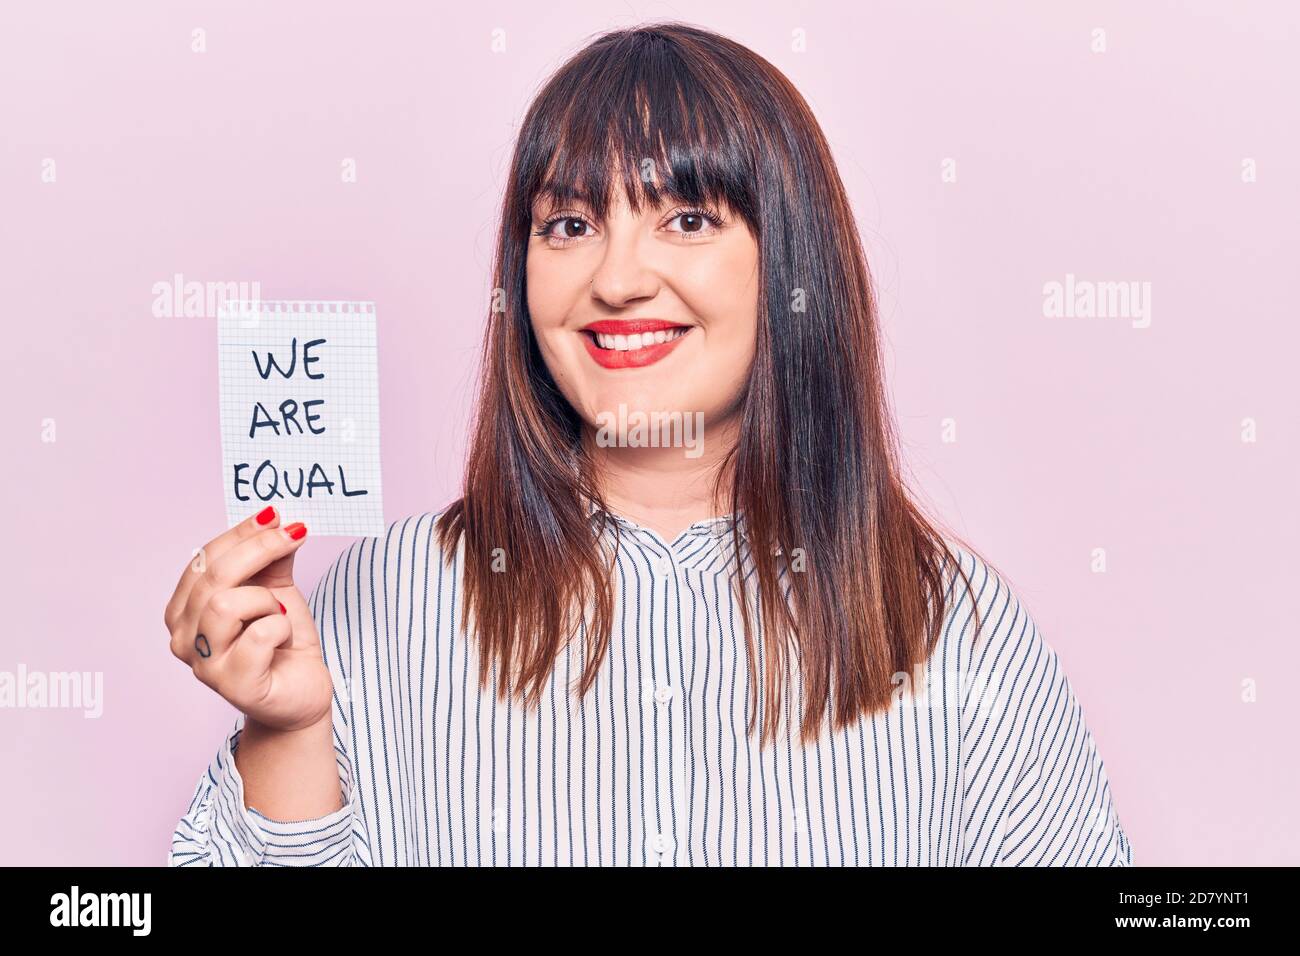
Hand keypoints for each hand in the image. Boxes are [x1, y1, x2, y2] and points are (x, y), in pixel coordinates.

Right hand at [165, 506, 332, 731]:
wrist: (302, 691)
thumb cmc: (281, 643)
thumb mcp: (276, 590)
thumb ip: (270, 558)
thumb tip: (275, 520)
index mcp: (184, 610)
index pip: (203, 559)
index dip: (241, 533)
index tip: (276, 515)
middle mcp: (182, 638)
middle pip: (212, 578)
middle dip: (259, 550)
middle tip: (294, 536)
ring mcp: (204, 665)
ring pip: (226, 605)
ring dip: (266, 601)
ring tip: (279, 615)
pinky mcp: (233, 685)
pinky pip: (259, 635)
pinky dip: (280, 628)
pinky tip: (284, 639)